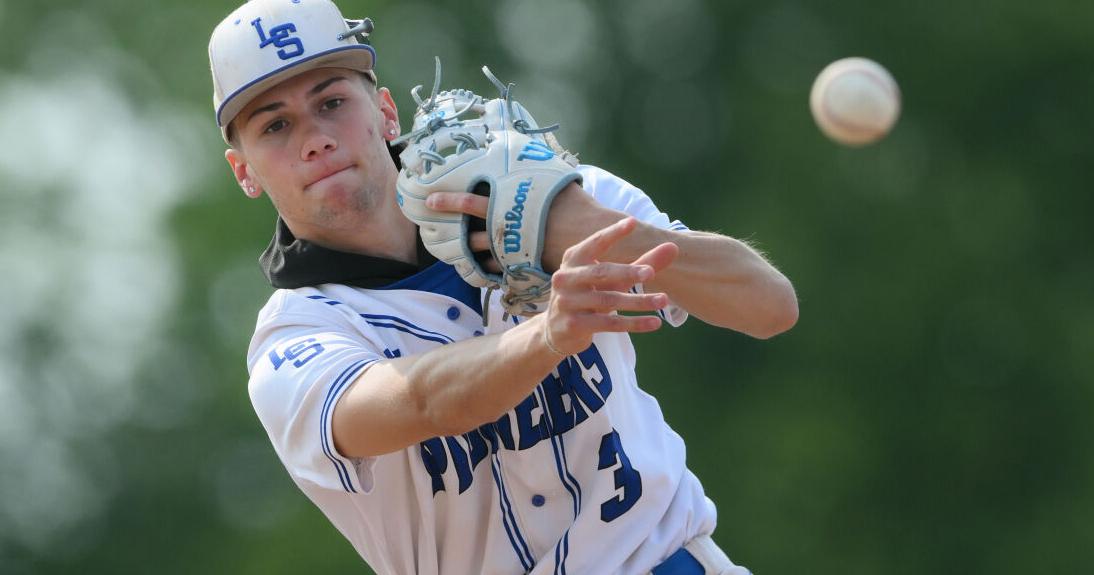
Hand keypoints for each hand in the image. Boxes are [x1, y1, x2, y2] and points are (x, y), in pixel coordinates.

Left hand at [425, 181, 610, 274]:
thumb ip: (541, 169)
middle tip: (429, 215)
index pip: (475, 202)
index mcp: (514, 205)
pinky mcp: (523, 266)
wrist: (597, 237)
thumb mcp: (558, 181)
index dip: (452, 199)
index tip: (431, 197)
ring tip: (448, 247)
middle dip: (448, 221)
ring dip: (464, 248)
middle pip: (471, 226)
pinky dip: (486, 267)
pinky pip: (498, 269)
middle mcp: (510, 226)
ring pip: (481, 250)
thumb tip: (529, 147)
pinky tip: (477, 268)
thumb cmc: (580, 206)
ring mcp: (514, 249)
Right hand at [542, 217, 678, 355]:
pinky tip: (655, 322)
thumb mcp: (612, 279)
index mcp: (574, 259)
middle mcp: (566, 278)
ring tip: (663, 300)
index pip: (595, 243)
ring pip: (608, 300)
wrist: (556, 331)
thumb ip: (642, 263)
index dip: (612, 233)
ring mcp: (567, 302)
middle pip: (601, 272)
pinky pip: (609, 324)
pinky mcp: (573, 325)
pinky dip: (634, 323)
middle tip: (651, 272)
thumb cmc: (589, 297)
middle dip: (628, 272)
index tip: (632, 222)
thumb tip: (673, 247)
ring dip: (639, 301)